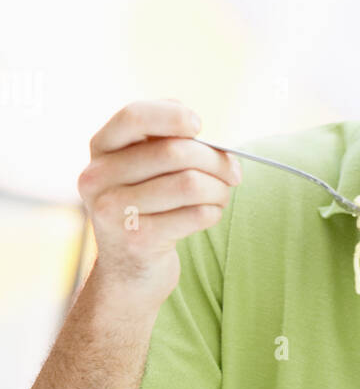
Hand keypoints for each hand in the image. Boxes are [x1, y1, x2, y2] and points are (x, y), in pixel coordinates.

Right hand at [77, 99, 240, 308]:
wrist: (129, 272)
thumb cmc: (149, 209)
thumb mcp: (145, 169)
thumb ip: (166, 141)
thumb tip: (201, 131)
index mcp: (101, 148)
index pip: (134, 116)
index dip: (172, 115)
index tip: (199, 126)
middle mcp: (98, 177)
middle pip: (174, 152)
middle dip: (216, 161)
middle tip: (233, 173)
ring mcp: (113, 210)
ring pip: (190, 184)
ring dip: (219, 189)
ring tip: (221, 195)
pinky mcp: (136, 240)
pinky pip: (196, 214)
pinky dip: (213, 212)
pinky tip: (208, 215)